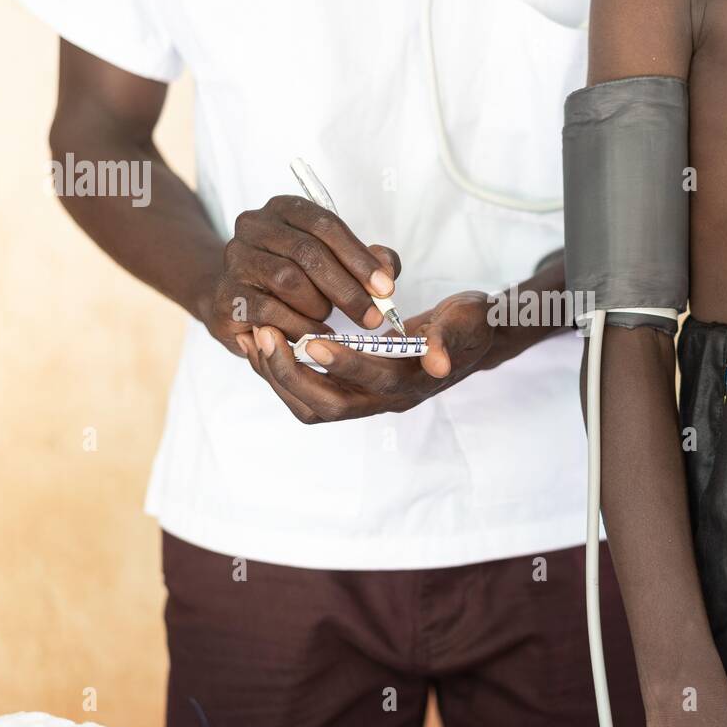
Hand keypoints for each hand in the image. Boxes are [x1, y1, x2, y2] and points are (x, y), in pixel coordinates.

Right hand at [198, 194, 400, 355]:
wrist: (237, 301)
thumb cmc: (295, 278)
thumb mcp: (335, 263)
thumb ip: (367, 262)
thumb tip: (388, 271)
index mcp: (284, 209)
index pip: (326, 224)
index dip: (359, 257)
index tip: (386, 287)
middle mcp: (254, 225)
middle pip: (308, 252)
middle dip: (347, 289)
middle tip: (373, 317)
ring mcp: (236, 258)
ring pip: (288, 279)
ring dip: (319, 306)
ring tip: (330, 322)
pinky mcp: (226, 294)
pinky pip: (269, 311)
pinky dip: (299, 326)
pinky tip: (315, 335)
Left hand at [244, 291, 495, 422]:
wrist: (469, 337)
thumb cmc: (468, 323)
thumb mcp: (464, 320)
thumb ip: (447, 337)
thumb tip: (437, 362)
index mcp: (413, 383)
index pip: (373, 382)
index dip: (343, 364)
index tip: (312, 340)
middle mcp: (386, 400)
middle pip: (330, 406)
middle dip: (292, 374)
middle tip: (267, 335)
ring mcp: (367, 398)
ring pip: (312, 406)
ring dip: (280, 377)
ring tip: (257, 339)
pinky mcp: (352, 389)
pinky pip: (308, 394)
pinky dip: (283, 372)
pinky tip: (266, 342)